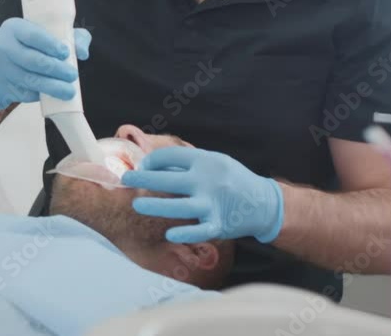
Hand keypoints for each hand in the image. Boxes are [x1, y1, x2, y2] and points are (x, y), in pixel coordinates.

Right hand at [0, 18, 90, 110]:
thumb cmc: (27, 48)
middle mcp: (2, 46)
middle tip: (72, 75)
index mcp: (13, 28)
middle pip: (32, 59)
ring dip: (52, 86)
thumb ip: (70, 37)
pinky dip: (40, 95)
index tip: (66, 53)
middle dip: (55, 69)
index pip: (33, 35)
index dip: (51, 45)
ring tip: (69, 91)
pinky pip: (23, 93)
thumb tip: (82, 52)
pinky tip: (51, 96)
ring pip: (29, 79)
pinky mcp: (0, 87)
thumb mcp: (43, 36)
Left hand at [121, 147, 283, 243]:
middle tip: (125, 179)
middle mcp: (209, 181)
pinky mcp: (220, 225)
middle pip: (170, 179)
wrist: (264, 203)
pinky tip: (169, 234)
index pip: (172, 156)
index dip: (153, 160)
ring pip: (180, 206)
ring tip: (137, 205)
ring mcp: (214, 204)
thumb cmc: (231, 180)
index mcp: (206, 161)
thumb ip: (186, 163)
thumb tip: (151, 164)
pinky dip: (185, 234)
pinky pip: (199, 231)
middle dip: (144, 178)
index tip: (142, 166)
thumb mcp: (213, 162)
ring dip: (156, 206)